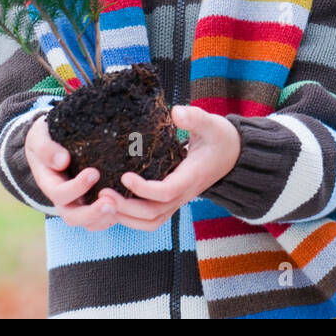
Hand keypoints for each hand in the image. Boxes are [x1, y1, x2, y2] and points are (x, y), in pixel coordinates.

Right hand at [24, 114, 119, 230]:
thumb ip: (46, 148)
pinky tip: (126, 207)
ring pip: (89, 222)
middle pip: (73, 216)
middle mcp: (63, 199)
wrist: (52, 142)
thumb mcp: (39, 137)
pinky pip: (101, 219)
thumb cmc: (46, 138)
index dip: (76, 187)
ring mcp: (77, 203)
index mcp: (49, 184)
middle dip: (91, 213)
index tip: (94, 172)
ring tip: (119, 206)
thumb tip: (62, 161)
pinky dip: (113, 217)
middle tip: (110, 203)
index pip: (59, 193)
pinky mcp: (92, 203)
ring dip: (104, 218)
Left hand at [95, 105, 242, 231]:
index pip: (166, 192)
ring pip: (150, 222)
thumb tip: (175, 113)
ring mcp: (177, 200)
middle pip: (153, 214)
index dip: (143, 189)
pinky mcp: (171, 201)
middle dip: (126, 208)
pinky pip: (150, 219)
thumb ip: (195, 117)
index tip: (124, 175)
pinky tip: (114, 204)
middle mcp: (183, 194)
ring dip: (126, 217)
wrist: (233, 155)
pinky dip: (131, 218)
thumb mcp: (211, 124)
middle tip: (102, 193)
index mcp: (191, 177)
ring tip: (103, 202)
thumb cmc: (220, 138)